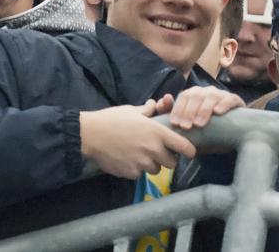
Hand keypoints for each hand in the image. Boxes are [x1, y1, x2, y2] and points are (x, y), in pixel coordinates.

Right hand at [80, 100, 195, 178]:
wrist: (89, 135)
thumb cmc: (111, 119)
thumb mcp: (132, 111)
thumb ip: (148, 110)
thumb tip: (156, 104)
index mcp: (158, 133)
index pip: (184, 147)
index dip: (189, 151)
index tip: (190, 153)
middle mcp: (153, 149)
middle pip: (172, 163)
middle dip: (168, 159)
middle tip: (159, 153)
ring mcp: (142, 163)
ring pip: (156, 170)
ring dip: (152, 165)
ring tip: (141, 156)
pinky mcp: (130, 173)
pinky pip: (139, 174)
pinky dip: (136, 170)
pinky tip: (128, 160)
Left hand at [169, 86, 243, 129]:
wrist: (228, 134)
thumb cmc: (202, 128)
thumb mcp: (187, 124)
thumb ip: (173, 114)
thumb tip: (164, 99)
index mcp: (194, 94)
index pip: (184, 96)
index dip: (178, 109)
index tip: (175, 124)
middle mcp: (207, 91)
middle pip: (196, 96)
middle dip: (189, 111)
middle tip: (186, 127)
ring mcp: (221, 94)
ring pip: (211, 96)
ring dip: (204, 110)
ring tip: (199, 124)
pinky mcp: (234, 100)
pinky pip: (229, 99)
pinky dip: (223, 104)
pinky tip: (218, 112)